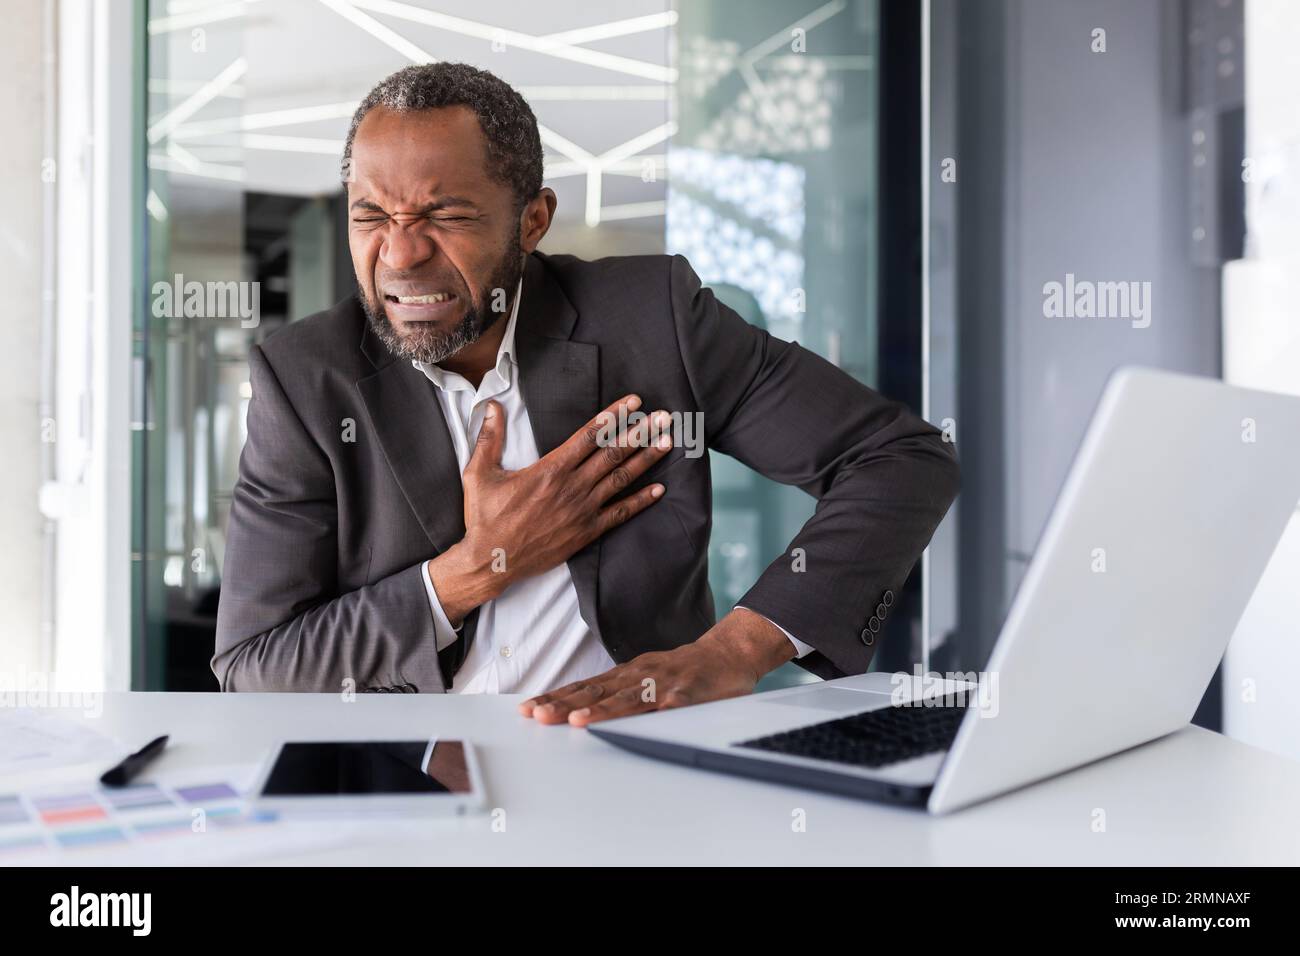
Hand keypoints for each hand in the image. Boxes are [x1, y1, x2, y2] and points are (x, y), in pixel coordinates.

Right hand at [428, 394, 672, 622]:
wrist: (492, 561)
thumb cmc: (485, 516)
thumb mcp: (479, 473)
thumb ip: (489, 438)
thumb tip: (491, 405)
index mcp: (550, 469)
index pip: (589, 434)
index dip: (614, 415)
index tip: (634, 401)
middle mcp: (572, 487)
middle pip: (613, 452)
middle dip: (640, 432)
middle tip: (663, 416)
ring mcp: (582, 510)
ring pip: (621, 478)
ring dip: (647, 459)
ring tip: (667, 441)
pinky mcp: (587, 532)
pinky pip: (620, 513)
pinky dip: (641, 501)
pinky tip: (659, 489)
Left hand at [518, 608, 796, 725]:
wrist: (729, 653)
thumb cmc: (685, 672)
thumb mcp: (645, 678)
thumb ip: (618, 693)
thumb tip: (579, 708)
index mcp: (626, 674)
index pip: (584, 687)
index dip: (556, 697)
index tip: (528, 708)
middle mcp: (639, 675)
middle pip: (596, 691)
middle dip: (564, 704)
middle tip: (538, 715)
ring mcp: (662, 683)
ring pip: (626, 698)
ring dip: (600, 710)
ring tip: (576, 721)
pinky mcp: (687, 693)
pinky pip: (669, 705)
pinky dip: (651, 712)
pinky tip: (635, 722)